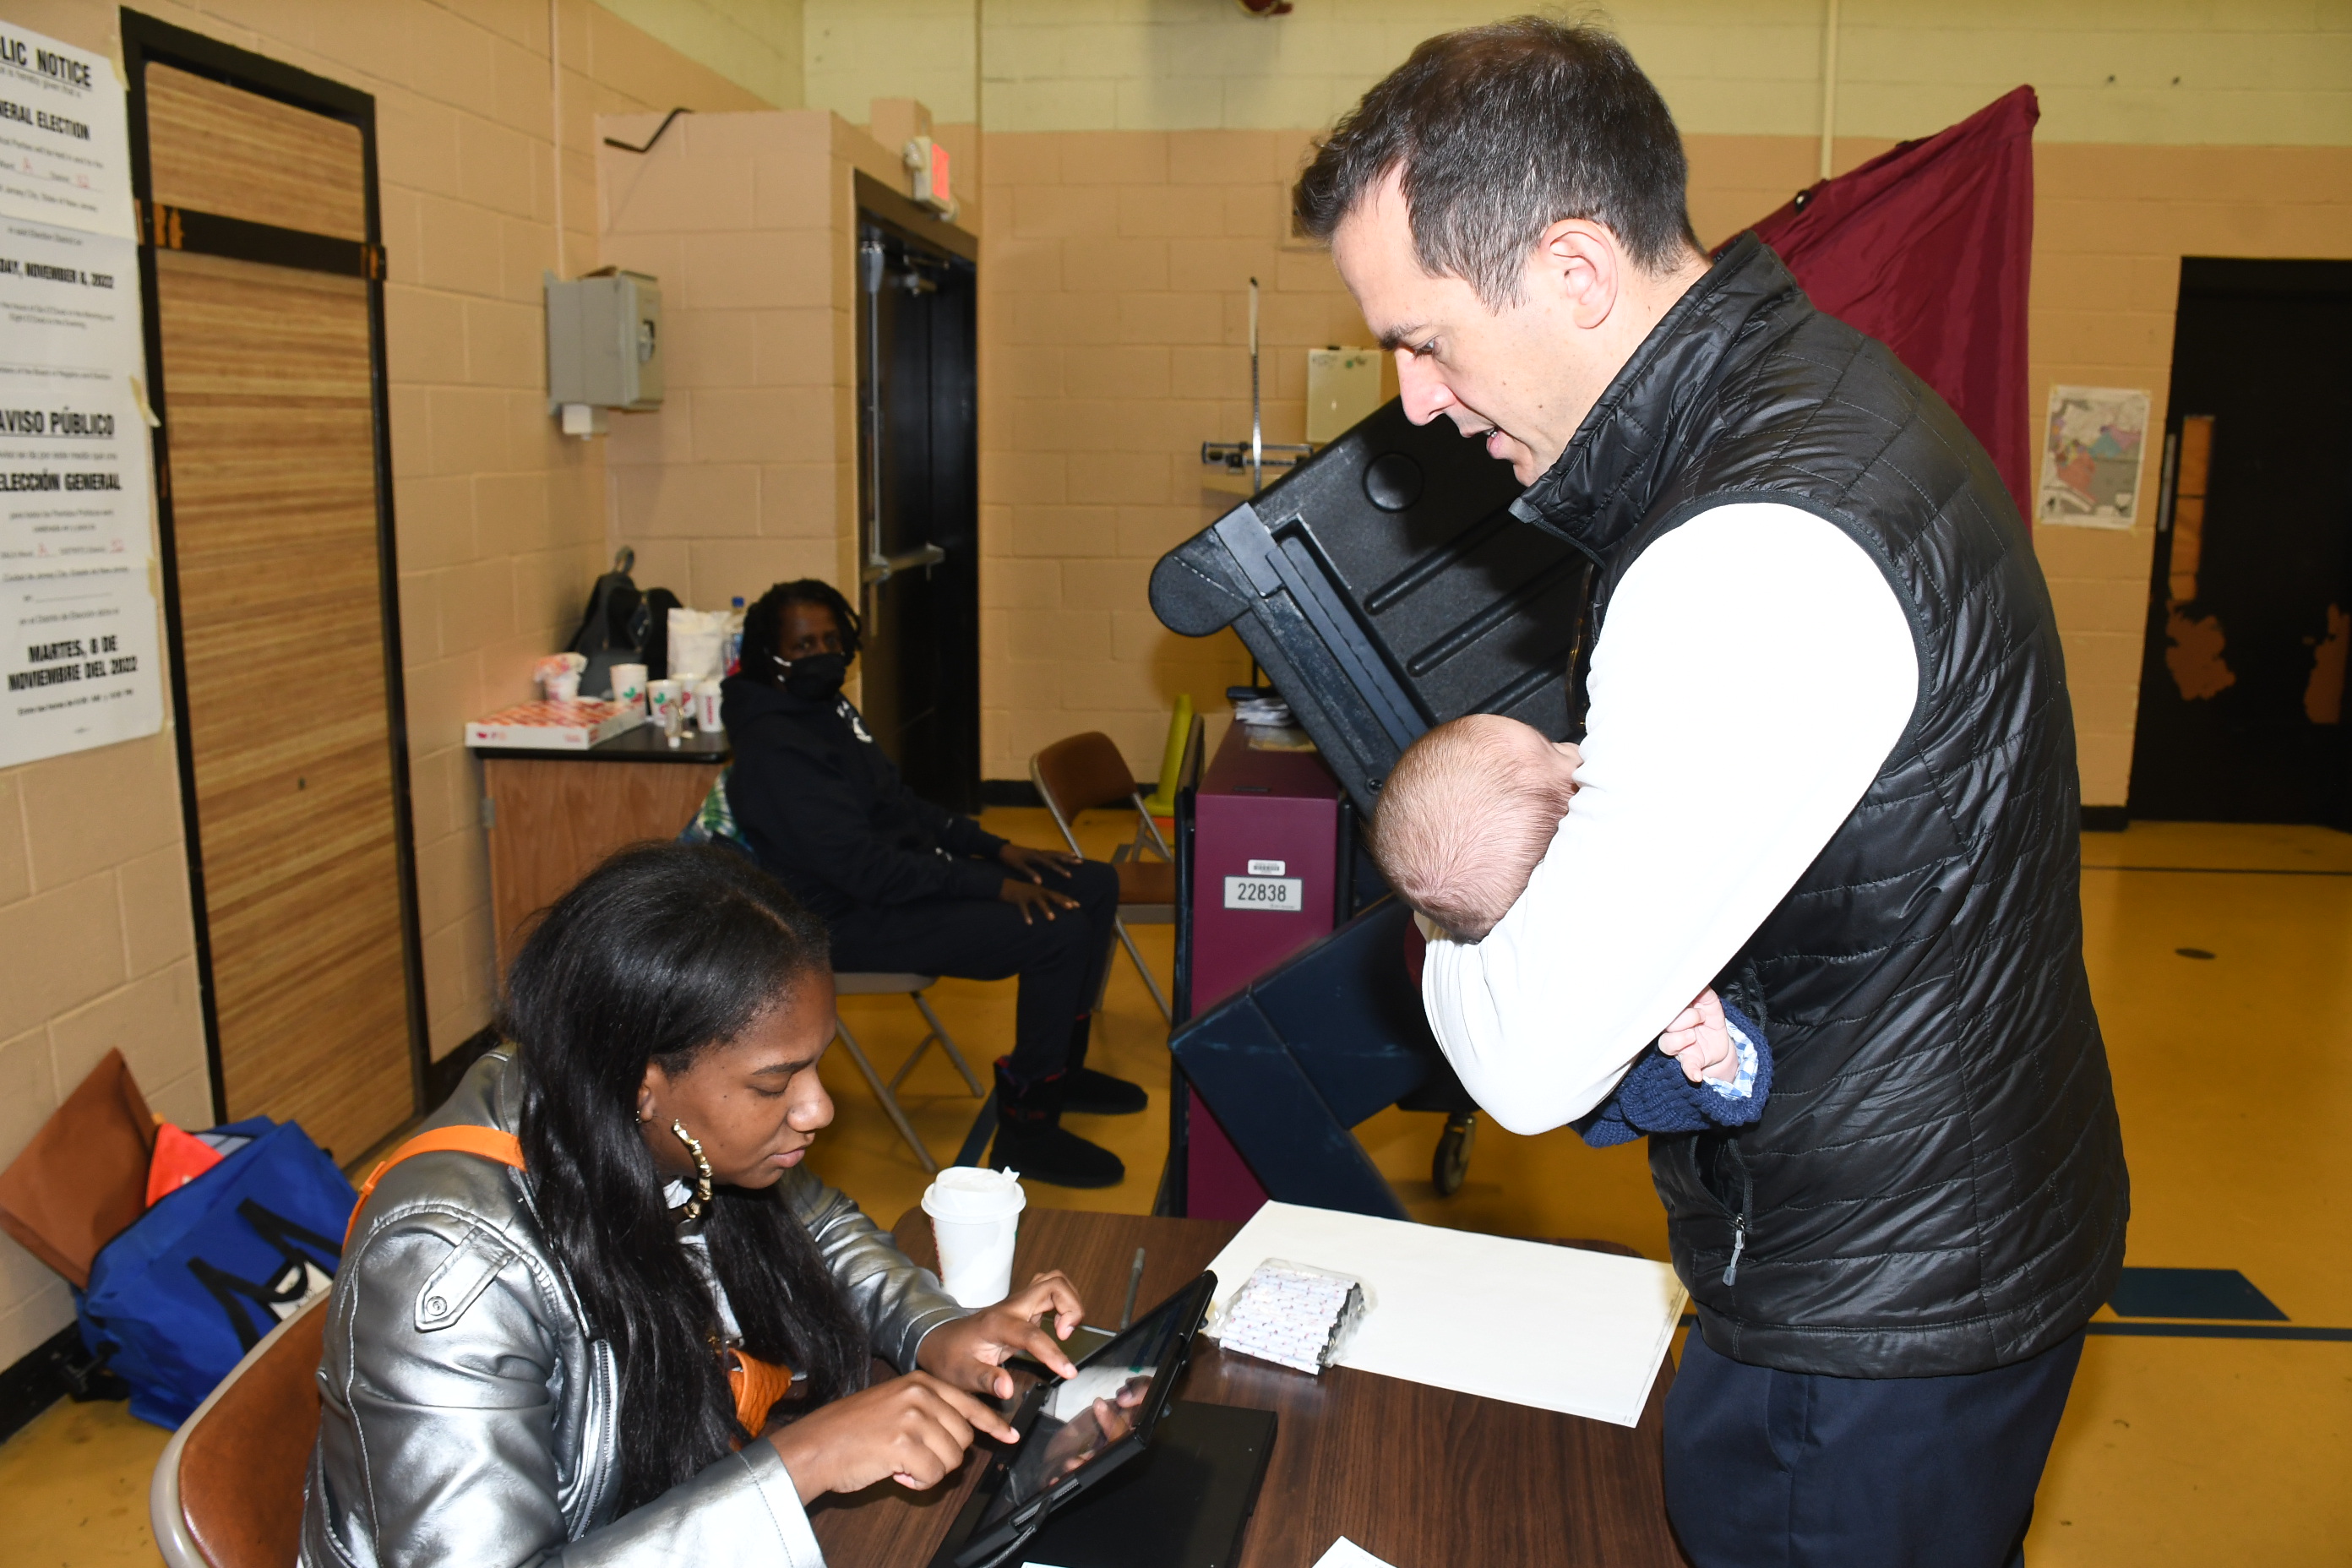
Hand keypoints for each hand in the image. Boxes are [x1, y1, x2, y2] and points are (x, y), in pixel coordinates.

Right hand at [767, 1371, 1014, 1503]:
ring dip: (930, 1471)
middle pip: (964, 1437)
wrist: (815, 1445)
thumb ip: (928, 1411)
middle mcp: (921, 1395)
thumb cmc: (850, 1430)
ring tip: (900, 1463)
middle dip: (944, 1456)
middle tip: (913, 1458)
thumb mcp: (893, 1404)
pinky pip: (934, 1474)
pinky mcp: (905, 1443)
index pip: (969, 1404)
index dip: (993, 1424)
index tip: (1009, 1435)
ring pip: (952, 1458)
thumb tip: (962, 1433)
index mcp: (920, 1382)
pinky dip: (918, 1482)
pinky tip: (896, 1472)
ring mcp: (914, 1418)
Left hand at [917, 1270, 1089, 1398]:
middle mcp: (1010, 1307)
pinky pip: (1050, 1292)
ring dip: (1069, 1302)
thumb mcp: (962, 1375)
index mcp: (996, 1323)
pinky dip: (1063, 1303)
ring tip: (1065, 1331)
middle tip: (1067, 1336)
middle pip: (1052, 1284)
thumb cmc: (949, 1358)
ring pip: (1054, 1282)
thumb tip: (1007, 1389)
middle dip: (1071, 1307)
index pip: (1031, 1333)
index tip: (1068, 1371)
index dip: (1053, 1353)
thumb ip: (986, 1380)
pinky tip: (1060, 1326)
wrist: (938, 1342)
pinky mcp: (1023, 1308)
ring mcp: (1018, 1304)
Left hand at [999, 843, 1081, 882]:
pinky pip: (1052, 852)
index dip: (1060, 870)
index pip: (1051, 864)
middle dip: (1069, 859)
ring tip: (1076, 856)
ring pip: (1056, 852)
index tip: (1069, 875)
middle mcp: (1040, 852)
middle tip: (1080, 862)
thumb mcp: (1019, 867)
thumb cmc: (1010, 859)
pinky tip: (1064, 855)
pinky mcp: (1038, 852)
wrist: (1003, 849)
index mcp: (1036, 857)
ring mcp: (1039, 851)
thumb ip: (1030, 873)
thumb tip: (1041, 882)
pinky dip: (1059, 853)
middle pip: (1057, 856)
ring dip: (1066, 855)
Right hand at [1001, 878, 1079, 923]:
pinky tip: (1030, 923)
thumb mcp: (1031, 894)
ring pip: (1039, 903)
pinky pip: (1023, 908)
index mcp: (1041, 891)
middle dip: (1062, 902)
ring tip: (1052, 919)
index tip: (1078, 905)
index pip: (1057, 895)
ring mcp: (1028, 895)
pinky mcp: (1018, 899)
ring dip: (1046, 910)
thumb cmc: (1018, 892)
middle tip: (1071, 908)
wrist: (1000, 884)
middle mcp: (1037, 891)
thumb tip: (1049, 906)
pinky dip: (1027, 915)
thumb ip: (1041, 899)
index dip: (1067, 899)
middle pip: (1052, 896)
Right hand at [1658, 988, 1737, 1083]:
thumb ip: (1701, 990)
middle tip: (1700, 1016)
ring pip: (1667, 1044)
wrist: (1720, 1042)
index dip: (1675, 1002)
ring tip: (1694, 1036)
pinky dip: (1691, 1071)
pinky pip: (1686, 1068)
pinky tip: (1696, 1075)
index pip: (1663, 1005)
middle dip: (1684, 1017)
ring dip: (1681, 1039)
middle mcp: (1671, 1030)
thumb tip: (1697, 979)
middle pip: (1665, 1023)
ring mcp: (1679, 1047)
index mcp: (1674, 1013)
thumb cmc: (1708, 1018)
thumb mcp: (1708, 1000)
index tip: (1688, 999)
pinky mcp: (1690, 1062)